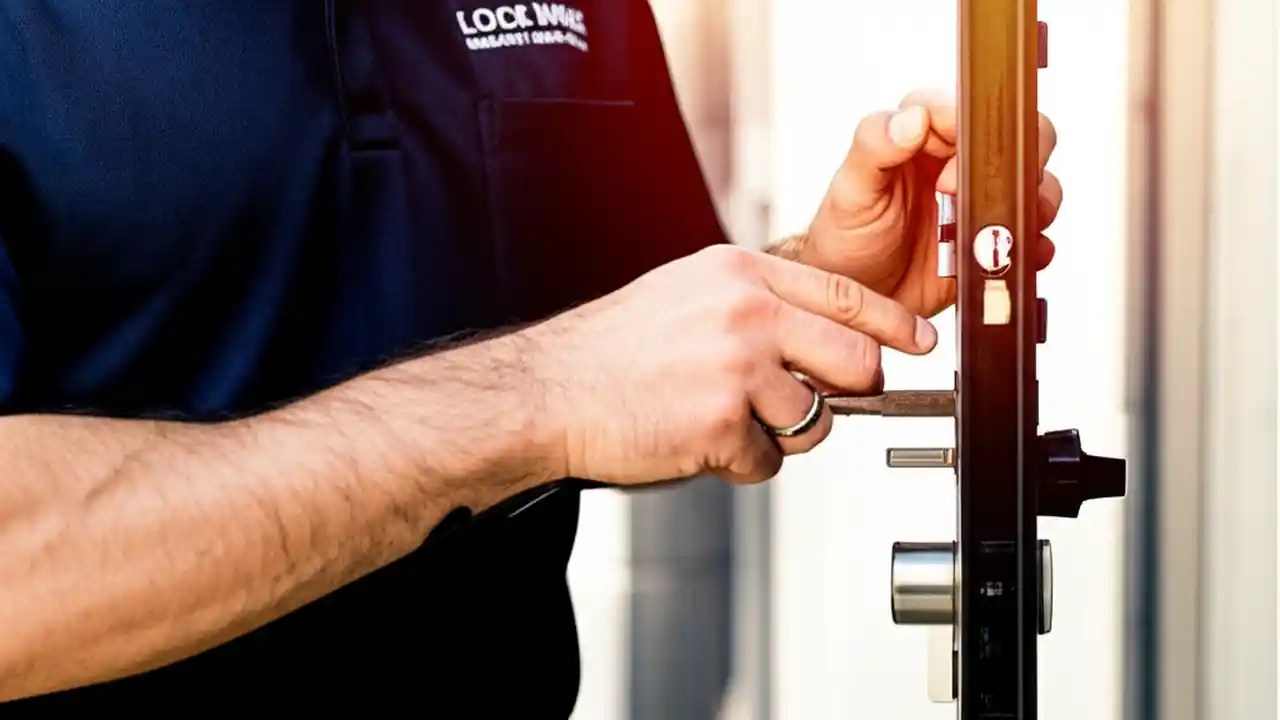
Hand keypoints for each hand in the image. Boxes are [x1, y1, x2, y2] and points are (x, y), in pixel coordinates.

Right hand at [528, 245, 936, 485]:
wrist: (549, 389)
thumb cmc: (611, 349)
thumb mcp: (687, 294)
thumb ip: (755, 306)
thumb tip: (819, 340)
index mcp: (740, 272)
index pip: (845, 294)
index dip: (893, 324)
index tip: (921, 342)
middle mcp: (746, 311)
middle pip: (855, 360)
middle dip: (849, 392)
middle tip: (820, 403)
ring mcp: (737, 365)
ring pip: (816, 420)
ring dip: (780, 432)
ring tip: (724, 419)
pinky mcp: (722, 421)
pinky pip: (768, 461)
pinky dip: (739, 464)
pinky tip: (695, 440)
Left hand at [783, 88, 1061, 317]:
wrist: (856, 295)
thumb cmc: (845, 237)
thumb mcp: (850, 191)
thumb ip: (873, 147)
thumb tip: (910, 118)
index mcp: (920, 138)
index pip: (959, 107)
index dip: (963, 128)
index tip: (948, 167)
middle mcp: (956, 162)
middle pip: (1014, 135)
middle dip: (1015, 159)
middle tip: (976, 197)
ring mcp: (978, 200)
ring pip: (1032, 181)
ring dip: (1033, 199)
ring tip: (1007, 226)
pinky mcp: (992, 238)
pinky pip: (1030, 233)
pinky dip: (1034, 243)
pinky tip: (1020, 253)